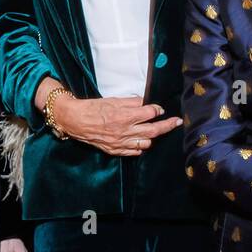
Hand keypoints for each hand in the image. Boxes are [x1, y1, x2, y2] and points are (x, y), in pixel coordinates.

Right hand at [53, 94, 181, 157]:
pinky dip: (140, 146)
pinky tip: (141, 141)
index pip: (149, 113)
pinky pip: (134, 151)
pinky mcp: (114, 150)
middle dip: (167, 126)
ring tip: (154, 131)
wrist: (75, 120)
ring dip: (152, 137)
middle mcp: (124, 131)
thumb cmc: (92, 108)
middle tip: (176, 122)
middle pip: (153, 130)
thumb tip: (146, 103)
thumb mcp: (113, 99)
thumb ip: (132, 102)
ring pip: (146, 143)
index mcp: (124, 116)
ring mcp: (120, 143)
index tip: (160, 109)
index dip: (157, 110)